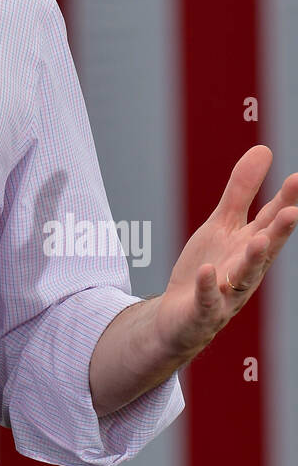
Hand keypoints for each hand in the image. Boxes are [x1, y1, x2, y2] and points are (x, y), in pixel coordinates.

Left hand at [153, 145, 297, 360]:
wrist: (179, 315)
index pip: (271, 221)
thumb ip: (242, 191)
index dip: (285, 201)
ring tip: (259, 240)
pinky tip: (206, 271)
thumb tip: (265, 149)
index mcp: (251, 246)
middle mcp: (245, 269)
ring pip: (244, 277)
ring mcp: (227, 293)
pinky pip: (206, 299)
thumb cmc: (209, 267)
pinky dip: (207, 286)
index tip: (297, 178)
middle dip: (279, 232)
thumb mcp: (222, 224)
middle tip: (293, 212)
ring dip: (253, 260)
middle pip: (265, 248)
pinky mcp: (203, 311)